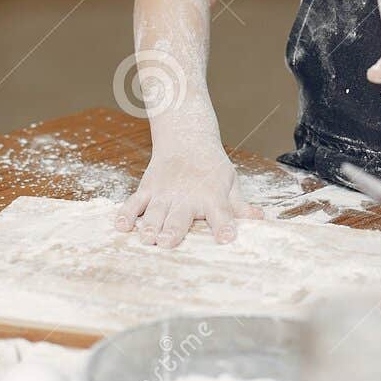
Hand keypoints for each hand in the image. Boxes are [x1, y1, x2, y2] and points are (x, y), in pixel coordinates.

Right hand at [113, 147, 263, 246]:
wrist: (186, 138)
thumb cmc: (211, 167)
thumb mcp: (230, 181)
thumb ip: (239, 205)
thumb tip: (260, 218)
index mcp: (212, 196)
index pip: (221, 213)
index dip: (224, 226)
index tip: (226, 238)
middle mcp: (187, 196)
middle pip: (179, 216)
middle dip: (173, 230)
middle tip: (168, 243)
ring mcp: (164, 193)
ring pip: (155, 212)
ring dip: (149, 226)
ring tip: (147, 239)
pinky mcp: (147, 189)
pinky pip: (134, 203)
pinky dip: (126, 214)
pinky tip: (121, 226)